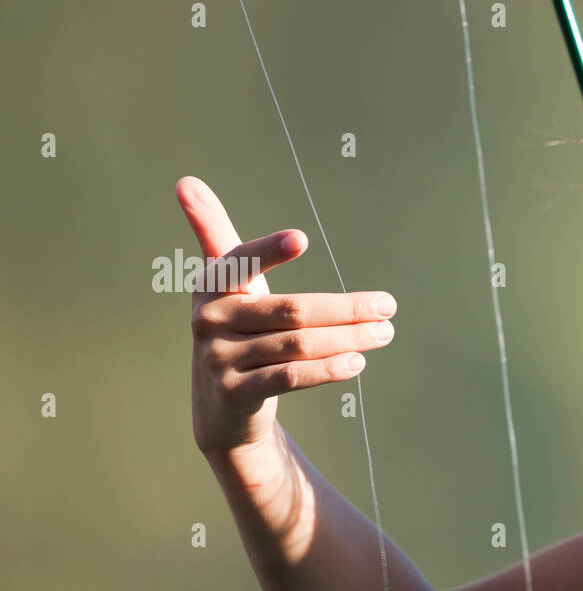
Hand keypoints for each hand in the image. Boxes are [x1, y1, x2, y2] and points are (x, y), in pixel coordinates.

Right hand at [176, 176, 396, 455]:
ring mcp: (219, 358)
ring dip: (349, 339)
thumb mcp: (231, 286)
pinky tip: (357, 362)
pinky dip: (327, 369)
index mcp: (212, 285)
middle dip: (346, 309)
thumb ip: (214, 234)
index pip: (242, 262)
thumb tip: (185, 182)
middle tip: (388, 307)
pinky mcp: (235, 393)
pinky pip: (290, 376)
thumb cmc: (239, 332)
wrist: (222, 409)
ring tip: (384, 333)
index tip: (300, 239)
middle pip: (292, 310)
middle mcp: (210, 319)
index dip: (268, 252)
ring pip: (297, 344)